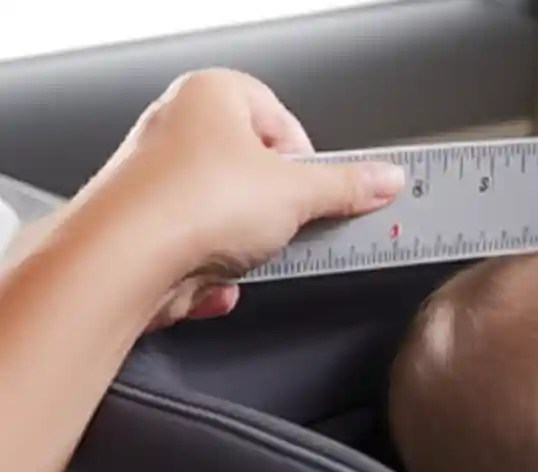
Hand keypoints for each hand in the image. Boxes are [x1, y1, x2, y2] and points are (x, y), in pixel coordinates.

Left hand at [62, 68, 404, 329]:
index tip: (329, 191)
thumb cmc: (192, 204)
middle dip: (280, 209)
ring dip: (248, 244)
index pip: (284, 122)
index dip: (309, 162)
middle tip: (297, 227)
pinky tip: (215, 278)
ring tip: (250, 255)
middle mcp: (176, 128)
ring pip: (230, 215)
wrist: (120, 263)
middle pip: (258, 172)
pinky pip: (200, 249)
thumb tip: (384, 180)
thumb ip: (349, 187)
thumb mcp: (299, 193)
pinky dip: (214, 269)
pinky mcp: (145, 229)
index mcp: (211, 94)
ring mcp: (156, 180)